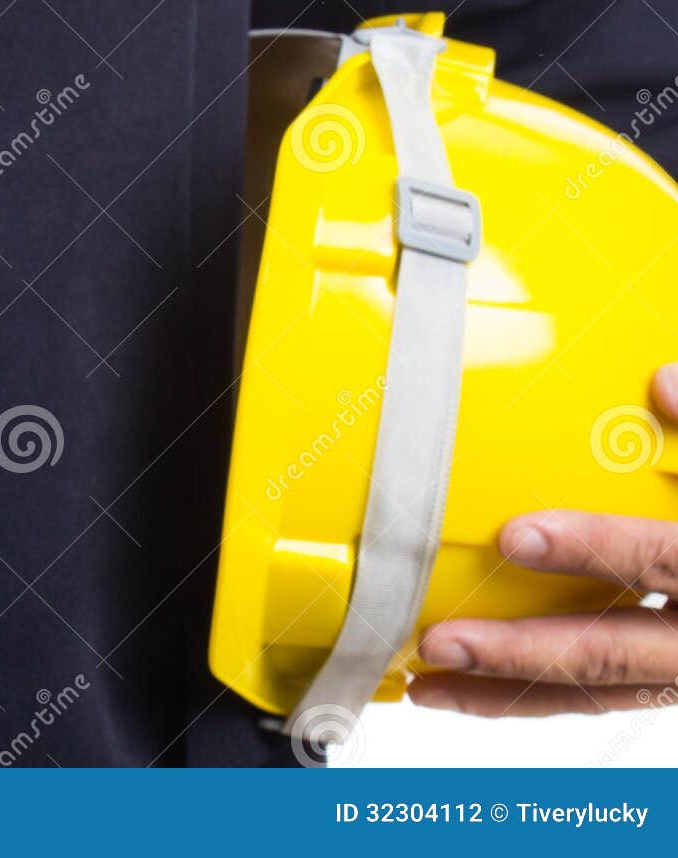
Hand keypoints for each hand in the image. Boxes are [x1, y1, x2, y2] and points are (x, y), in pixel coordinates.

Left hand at [411, 365, 677, 716]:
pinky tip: (462, 688)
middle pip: (613, 653)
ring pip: (594, 695)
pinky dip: (526, 699)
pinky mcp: (659, 681)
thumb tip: (666, 382)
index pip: (661, 560)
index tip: (515, 536)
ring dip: (507, 694)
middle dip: (521, 652)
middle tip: (439, 642)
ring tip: (428, 684)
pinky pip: (593, 699)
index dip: (593, 549)